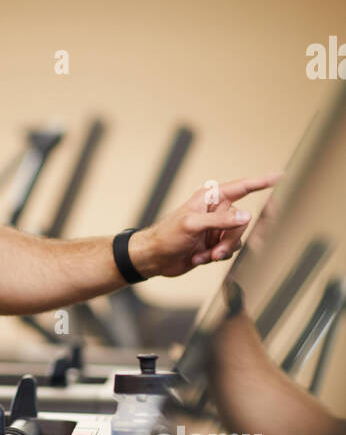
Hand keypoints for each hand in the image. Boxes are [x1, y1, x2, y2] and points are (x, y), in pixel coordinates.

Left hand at [131, 172, 282, 278]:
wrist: (154, 258)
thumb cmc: (166, 235)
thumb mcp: (192, 225)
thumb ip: (221, 221)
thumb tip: (247, 216)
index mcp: (210, 198)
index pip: (242, 188)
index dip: (262, 182)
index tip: (281, 176)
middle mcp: (216, 212)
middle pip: (243, 221)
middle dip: (231, 239)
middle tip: (218, 251)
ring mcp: (216, 229)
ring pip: (237, 239)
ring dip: (222, 251)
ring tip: (204, 255)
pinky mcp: (214, 244)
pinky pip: (229, 251)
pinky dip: (215, 257)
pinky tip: (198, 258)